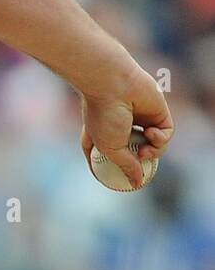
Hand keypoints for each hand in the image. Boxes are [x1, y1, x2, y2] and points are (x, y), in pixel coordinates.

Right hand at [79, 65, 173, 187]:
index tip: (119, 182)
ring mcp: (141, 120)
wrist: (114, 85)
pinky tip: (151, 133)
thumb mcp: (110, 149)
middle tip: (141, 170)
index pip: (110, 156)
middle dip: (140, 163)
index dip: (115, 169)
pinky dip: (161, 138)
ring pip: (155, 146)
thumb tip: (137, 183)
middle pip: (136, 153)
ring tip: (145, 151)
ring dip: (153, 153)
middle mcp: (122, 127)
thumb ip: (125, 166)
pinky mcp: (158, 113)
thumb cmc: (104, 115)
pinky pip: (166, 133)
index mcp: (103, 134)